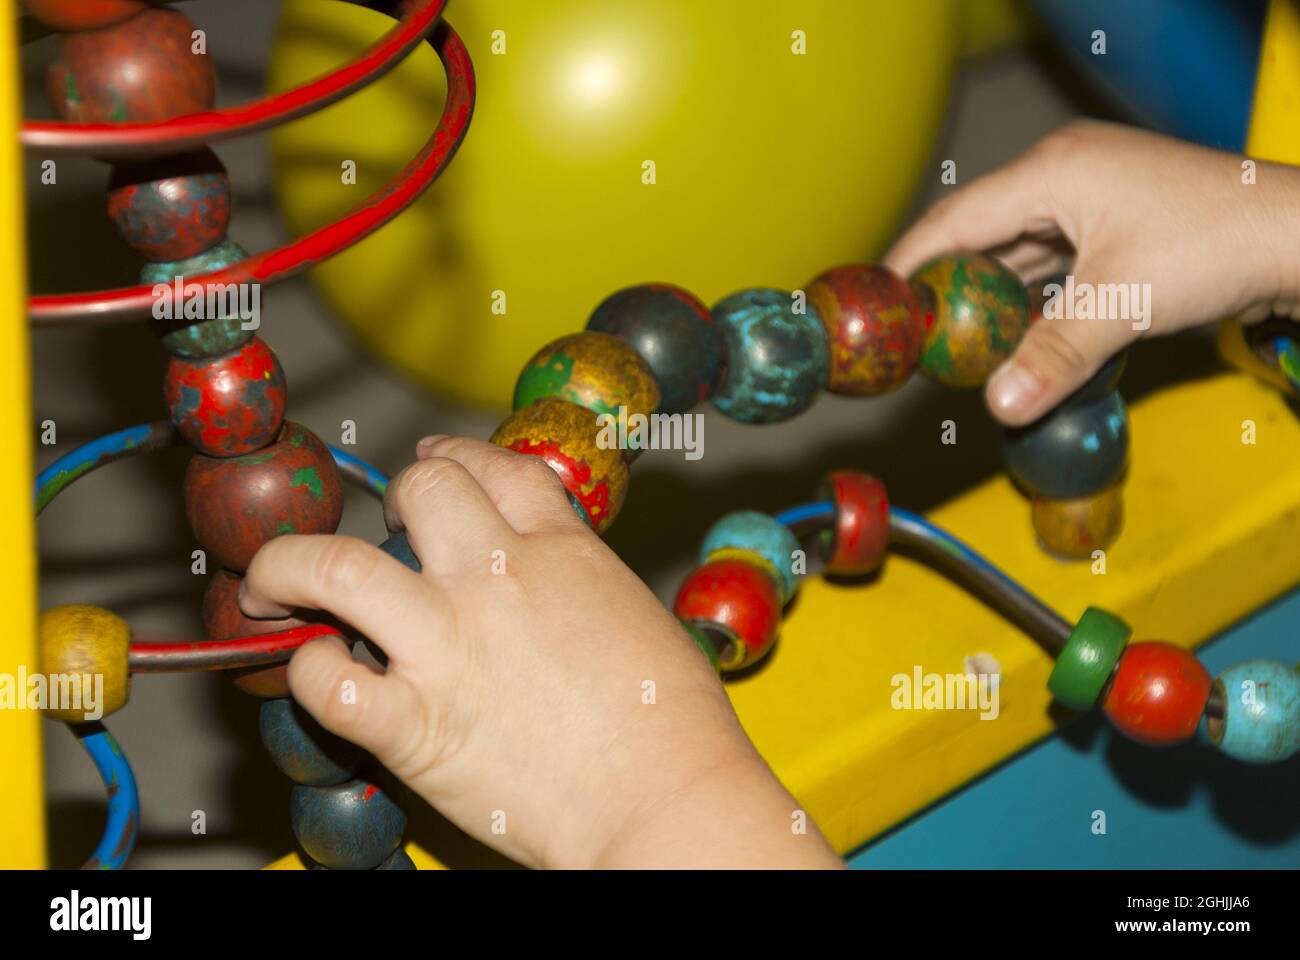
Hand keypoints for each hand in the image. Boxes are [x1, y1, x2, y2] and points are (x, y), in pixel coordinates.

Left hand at [239, 436, 841, 868]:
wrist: (668, 802)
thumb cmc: (675, 726)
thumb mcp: (640, 616)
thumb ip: (583, 581)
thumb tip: (556, 578)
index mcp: (562, 553)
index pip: (493, 470)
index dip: (455, 457)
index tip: (434, 463)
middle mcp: (497, 581)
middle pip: (419, 491)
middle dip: (386, 500)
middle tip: (373, 529)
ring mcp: (449, 646)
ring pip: (335, 567)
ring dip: (288, 567)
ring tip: (271, 584)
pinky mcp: (415, 724)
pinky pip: (326, 684)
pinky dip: (307, 674)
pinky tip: (315, 675)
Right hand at [885, 120, 1299, 424]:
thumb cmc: (1219, 244)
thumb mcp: (1123, 304)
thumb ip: (1054, 355)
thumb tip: (999, 407)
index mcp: (1052, 172)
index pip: (954, 218)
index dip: (907, 262)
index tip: (875, 305)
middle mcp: (1063, 177)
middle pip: (980, 236)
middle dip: (946, 289)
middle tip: (911, 339)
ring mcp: (1089, 200)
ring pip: (1016, 255)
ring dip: (990, 301)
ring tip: (953, 347)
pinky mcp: (1112, 226)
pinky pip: (1051, 265)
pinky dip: (1030, 302)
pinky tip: (1013, 338)